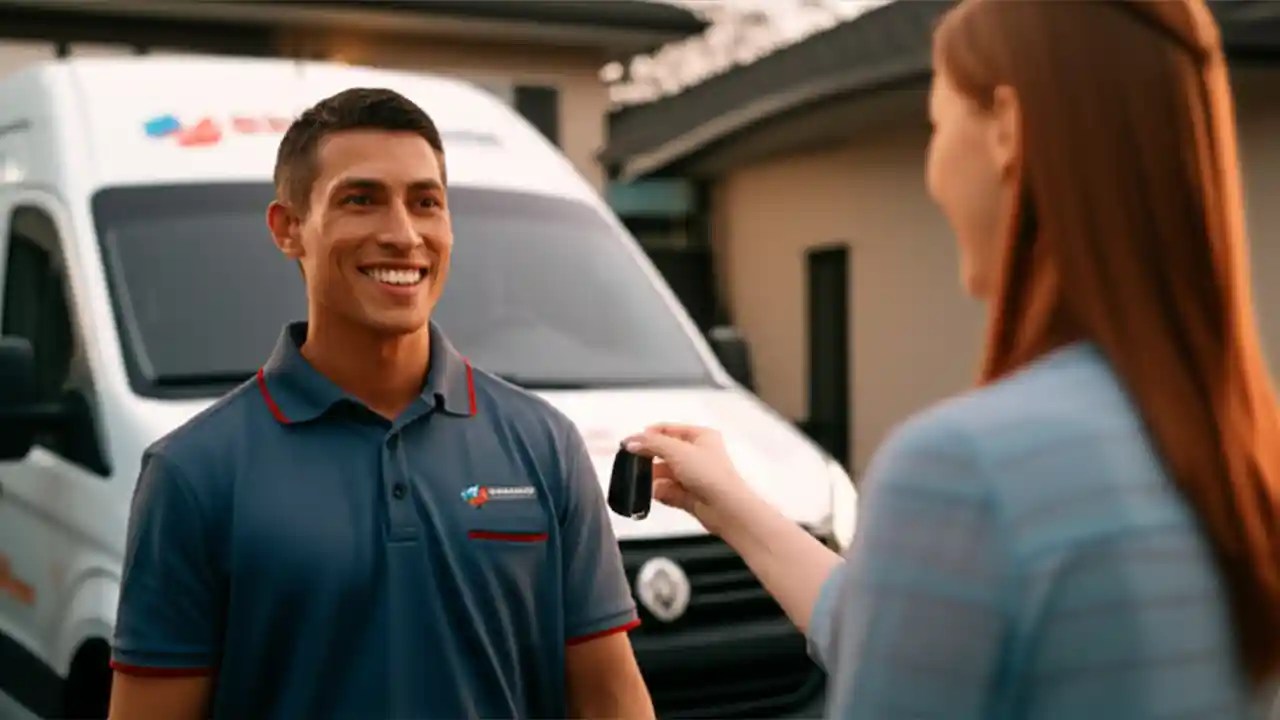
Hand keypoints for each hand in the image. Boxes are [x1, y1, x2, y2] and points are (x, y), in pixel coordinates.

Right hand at [623, 424, 754, 534]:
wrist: (725, 508)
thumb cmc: (712, 476)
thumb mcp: (677, 451)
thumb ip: (652, 444)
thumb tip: (633, 441)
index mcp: (701, 436)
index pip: (669, 429)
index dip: (650, 434)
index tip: (632, 441)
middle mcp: (698, 455)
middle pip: (665, 451)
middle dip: (650, 457)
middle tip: (633, 460)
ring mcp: (693, 475)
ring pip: (664, 473)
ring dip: (653, 476)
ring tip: (643, 479)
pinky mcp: (689, 494)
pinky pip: (667, 490)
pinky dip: (660, 491)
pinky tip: (655, 492)